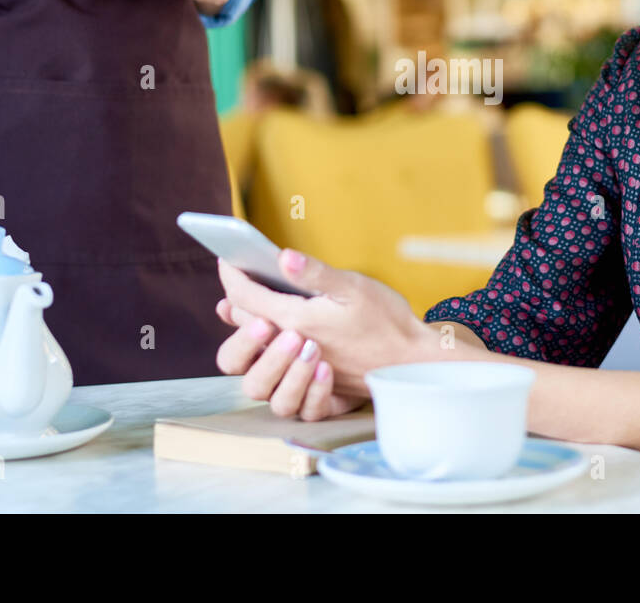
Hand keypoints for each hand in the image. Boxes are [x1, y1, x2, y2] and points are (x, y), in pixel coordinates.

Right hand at [214, 297, 366, 419]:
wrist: (377, 335)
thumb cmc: (333, 311)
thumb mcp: (307, 294)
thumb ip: (268, 297)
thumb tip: (229, 296)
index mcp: (260, 351)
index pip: (231, 357)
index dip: (242, 341)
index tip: (263, 319)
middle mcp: (274, 378)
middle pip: (251, 385)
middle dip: (268, 362)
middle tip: (292, 335)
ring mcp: (297, 394)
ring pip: (280, 404)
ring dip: (295, 377)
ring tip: (314, 348)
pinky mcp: (321, 405)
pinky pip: (312, 411)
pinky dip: (317, 391)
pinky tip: (328, 368)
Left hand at [216, 251, 430, 399]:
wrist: (411, 363)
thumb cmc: (387, 322)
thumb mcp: (354, 287)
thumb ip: (314, 273)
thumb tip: (281, 256)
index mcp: (297, 320)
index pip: (246, 296)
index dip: (232, 274)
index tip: (227, 257)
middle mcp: (290, 348)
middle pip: (244, 323)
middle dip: (235, 297)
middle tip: (236, 277)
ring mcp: (298, 369)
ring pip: (251, 353)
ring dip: (243, 331)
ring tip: (244, 310)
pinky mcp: (308, 383)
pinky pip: (272, 374)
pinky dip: (264, 355)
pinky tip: (272, 340)